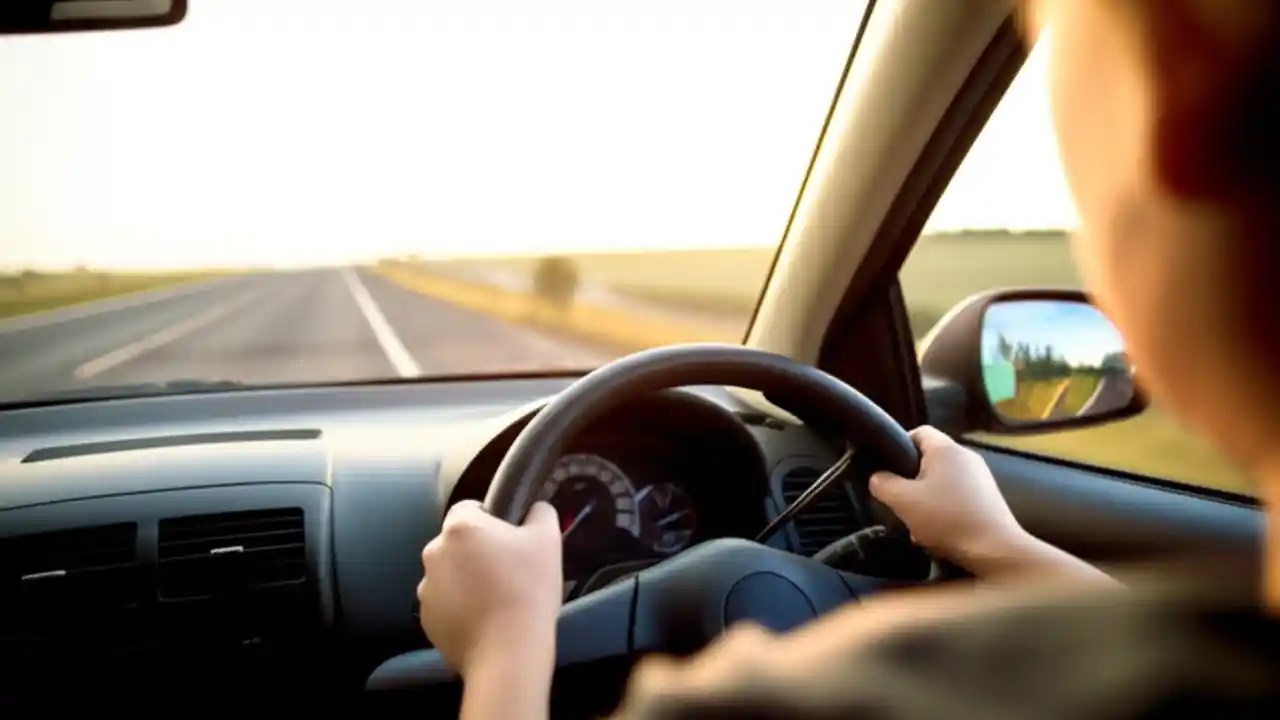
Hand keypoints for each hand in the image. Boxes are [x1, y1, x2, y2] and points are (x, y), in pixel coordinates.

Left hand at [417, 499, 562, 677]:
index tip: (509, 539)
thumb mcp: (548, 541)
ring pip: (449, 574)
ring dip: (466, 580)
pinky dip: (459, 608)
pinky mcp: (427, 620)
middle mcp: (434, 553)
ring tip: (496, 601)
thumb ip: (540, 513)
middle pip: (457, 543)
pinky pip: (445, 604)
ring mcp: (426, 588)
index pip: (469, 508)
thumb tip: (534, 508)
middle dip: (477, 552)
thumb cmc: (528, 590)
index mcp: (460, 527)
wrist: (508, 653)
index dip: (491, 519)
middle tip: (507, 571)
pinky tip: (484, 621)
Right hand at [868, 426, 1026, 570]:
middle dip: (910, 481)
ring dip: (925, 500)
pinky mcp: (988, 499)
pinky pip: (956, 497)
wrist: (996, 551)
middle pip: (928, 460)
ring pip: (941, 482)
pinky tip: (936, 533)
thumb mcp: (903, 501)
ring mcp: (981, 478)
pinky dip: (943, 511)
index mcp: (946, 449)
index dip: (897, 446)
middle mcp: (966, 457)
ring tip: (916, 524)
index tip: (886, 469)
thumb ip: (882, 484)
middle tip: (898, 501)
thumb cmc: (947, 519)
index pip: (917, 432)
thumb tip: (877, 477)